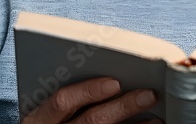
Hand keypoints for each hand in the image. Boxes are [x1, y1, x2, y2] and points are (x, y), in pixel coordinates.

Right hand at [22, 77, 160, 123]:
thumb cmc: (47, 123)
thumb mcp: (43, 113)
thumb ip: (63, 97)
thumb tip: (109, 77)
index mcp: (37, 120)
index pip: (61, 102)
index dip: (87, 91)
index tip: (114, 82)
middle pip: (91, 121)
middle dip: (122, 107)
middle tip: (148, 94)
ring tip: (158, 119)